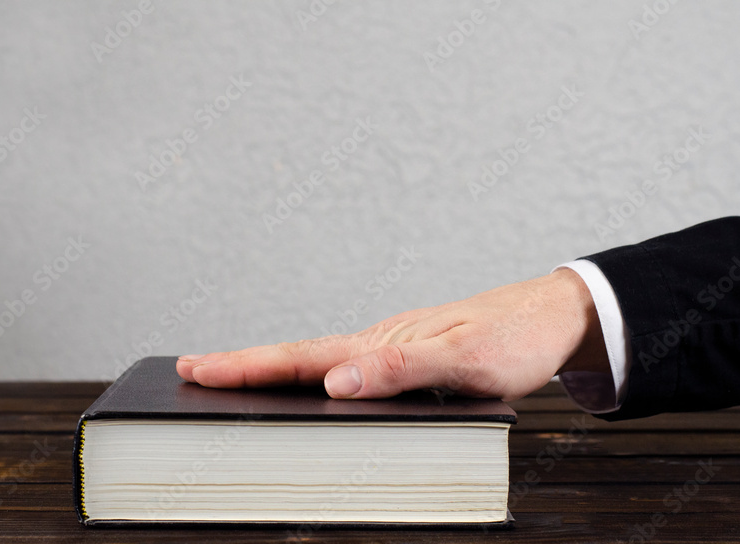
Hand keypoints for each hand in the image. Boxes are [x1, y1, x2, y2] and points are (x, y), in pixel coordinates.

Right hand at [176, 269, 608, 401]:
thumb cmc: (513, 340)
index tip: (196, 368)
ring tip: (227, 380)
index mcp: (381, 343)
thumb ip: (402, 372)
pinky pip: (342, 370)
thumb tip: (335, 382)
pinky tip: (303, 389)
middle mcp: (377, 344)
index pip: (300, 356)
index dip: (245, 365)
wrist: (551, 317)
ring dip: (268, 371)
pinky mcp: (401, 361)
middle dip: (239, 365)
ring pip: (315, 363)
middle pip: (295, 356)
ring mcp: (387, 351)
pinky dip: (307, 377)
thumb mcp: (465, 364)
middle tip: (188, 370)